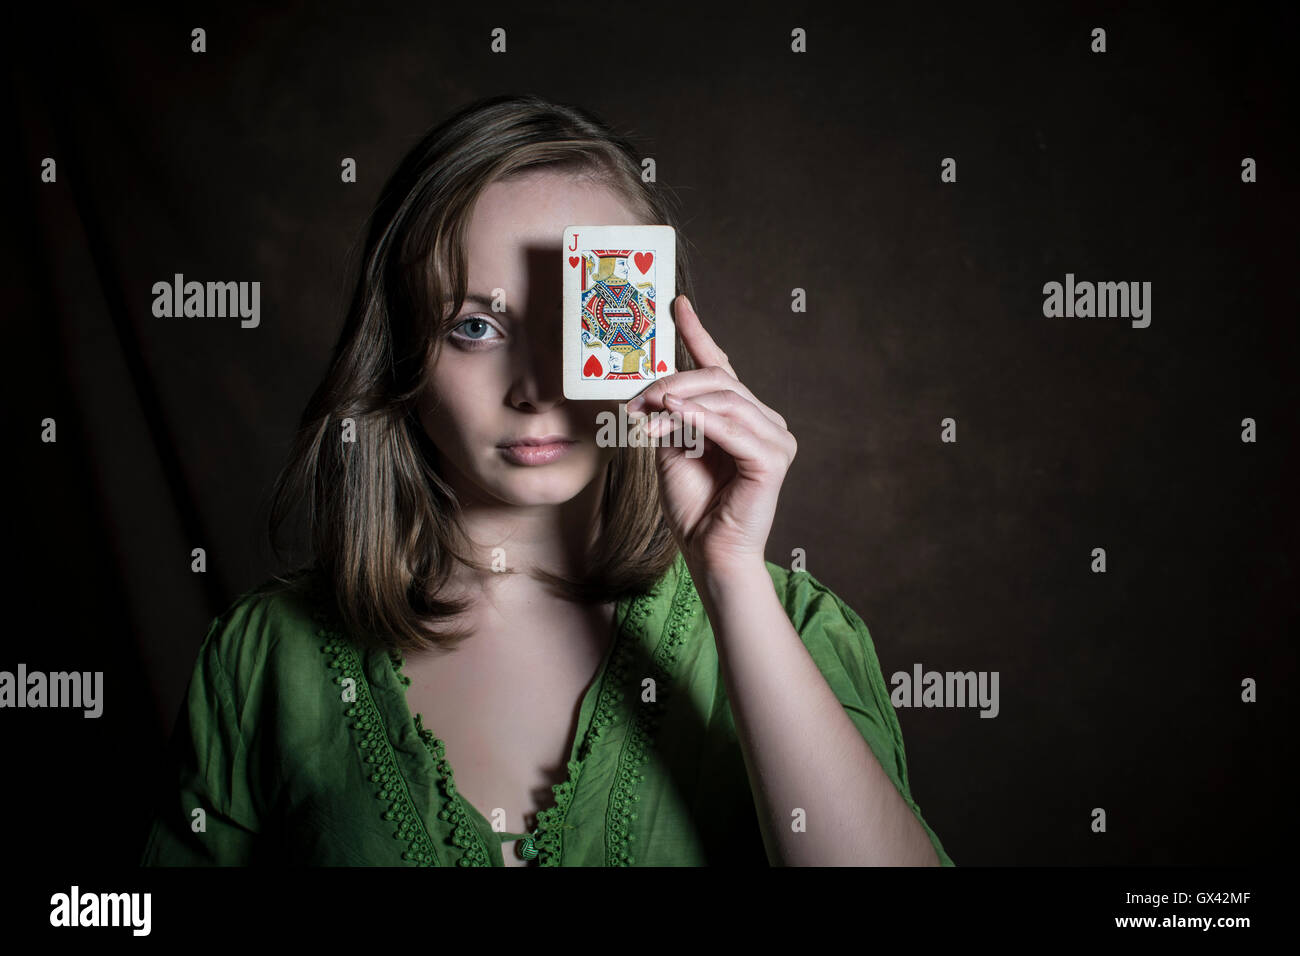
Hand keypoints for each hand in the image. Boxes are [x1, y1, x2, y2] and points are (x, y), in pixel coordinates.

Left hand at [626, 295, 796, 575]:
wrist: (708, 553)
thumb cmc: (693, 506)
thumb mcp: (672, 448)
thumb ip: (671, 415)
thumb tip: (655, 387)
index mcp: (743, 417)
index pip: (721, 366)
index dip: (698, 334)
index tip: (678, 304)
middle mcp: (765, 422)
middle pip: (719, 380)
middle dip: (673, 381)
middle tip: (636, 398)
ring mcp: (774, 439)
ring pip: (724, 399)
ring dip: (679, 401)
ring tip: (646, 413)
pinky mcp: (772, 460)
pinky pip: (731, 428)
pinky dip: (698, 418)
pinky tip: (672, 415)